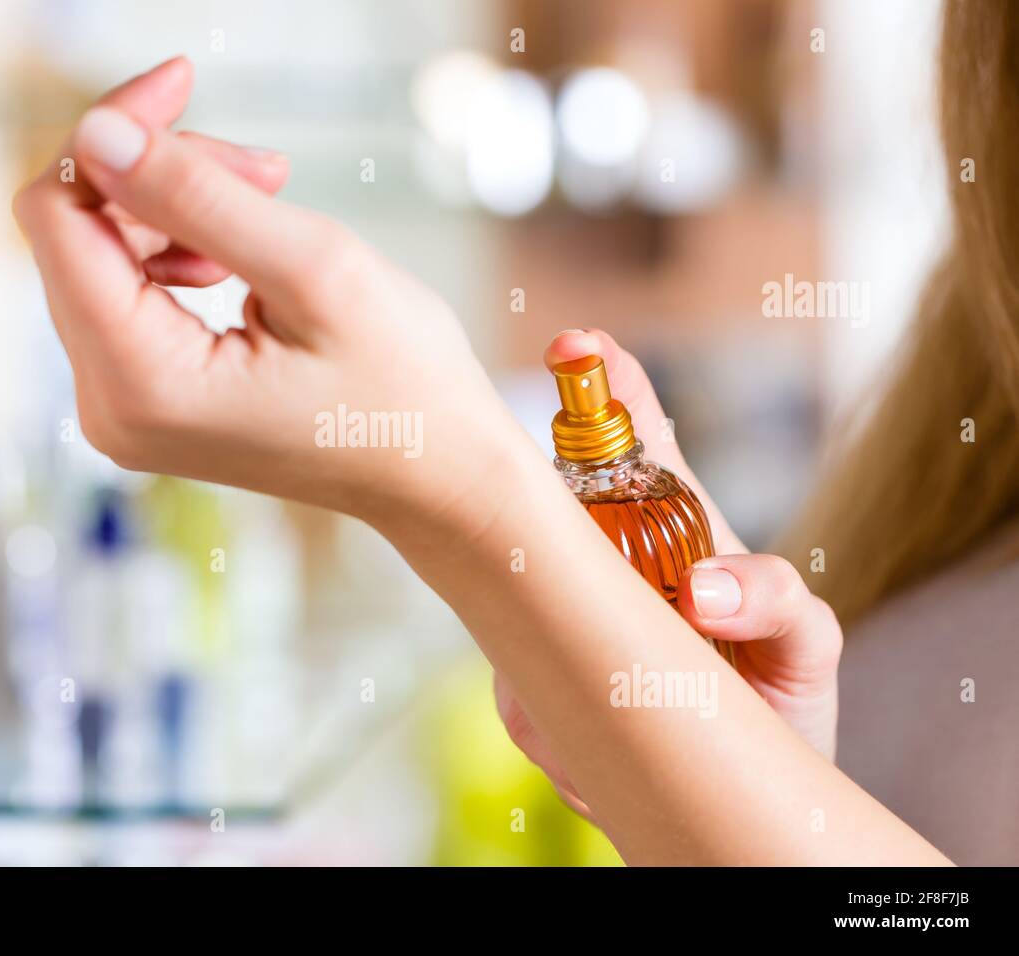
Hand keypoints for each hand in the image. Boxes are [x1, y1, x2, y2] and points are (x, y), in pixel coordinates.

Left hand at [13, 57, 526, 539]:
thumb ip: (197, 196)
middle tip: (267, 167)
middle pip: (76, 235)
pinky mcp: (145, 402)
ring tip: (270, 204)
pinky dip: (178, 250)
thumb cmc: (401, 385)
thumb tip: (98, 133)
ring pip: (100, 258)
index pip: (58, 219)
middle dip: (159, 175)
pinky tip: (244, 255)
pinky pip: (125, 295)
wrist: (436, 478)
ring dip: (175, 208)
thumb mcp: (314, 270)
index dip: (110, 135)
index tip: (183, 85)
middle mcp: (109, 408)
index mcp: (142, 384)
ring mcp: (122, 411)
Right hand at [496, 331, 840, 818]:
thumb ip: (779, 602)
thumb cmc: (777, 695)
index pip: (634, 437)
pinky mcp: (536, 698)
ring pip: (518, 618)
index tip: (579, 344)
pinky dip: (563, 736)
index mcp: (672, 527)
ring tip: (642, 713)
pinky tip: (607, 758)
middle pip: (544, 509)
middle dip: (528, 519)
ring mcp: (561, 626)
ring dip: (565, 669)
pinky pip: (521, 705)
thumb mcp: (807, 645)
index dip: (604, 383)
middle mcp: (606, 565)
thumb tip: (700, 590)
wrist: (740, 793)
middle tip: (570, 568)